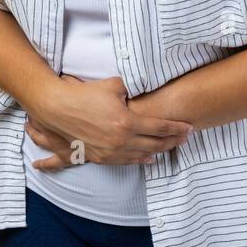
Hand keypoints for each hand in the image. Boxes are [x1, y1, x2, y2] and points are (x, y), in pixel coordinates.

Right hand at [26, 73, 192, 170]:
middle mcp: (121, 140)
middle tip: (186, 139)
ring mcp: (110, 151)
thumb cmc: (84, 94)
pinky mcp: (100, 157)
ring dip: (159, 151)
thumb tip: (141, 89)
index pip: (160, 127)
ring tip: (171, 148)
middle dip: (173, 141)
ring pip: (142, 154)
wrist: (57, 109)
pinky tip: (148, 159)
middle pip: (155, 143)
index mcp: (127, 122)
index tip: (189, 128)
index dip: (177, 128)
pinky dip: (139, 160)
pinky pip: (125, 161)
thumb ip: (131, 89)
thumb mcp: (113, 85)